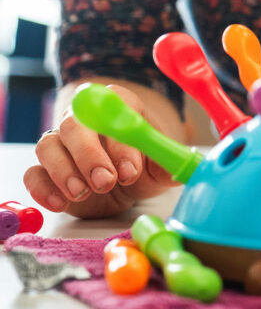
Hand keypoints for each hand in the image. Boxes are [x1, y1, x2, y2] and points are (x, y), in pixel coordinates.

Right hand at [23, 84, 175, 217]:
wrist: (126, 183)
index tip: (131, 170)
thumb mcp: (161, 165)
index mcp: (118, 106)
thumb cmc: (144, 165)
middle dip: (89, 155)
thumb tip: (179, 167)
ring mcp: (61, 142)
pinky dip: (43, 188)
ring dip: (64, 171)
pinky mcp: (45, 169)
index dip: (120, 138)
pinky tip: (61, 203)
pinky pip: (33, 172)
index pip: (112, 109)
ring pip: (48, 145)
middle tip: (105, 182)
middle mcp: (84, 119)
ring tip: (84, 193)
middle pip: (74, 124)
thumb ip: (168, 162)